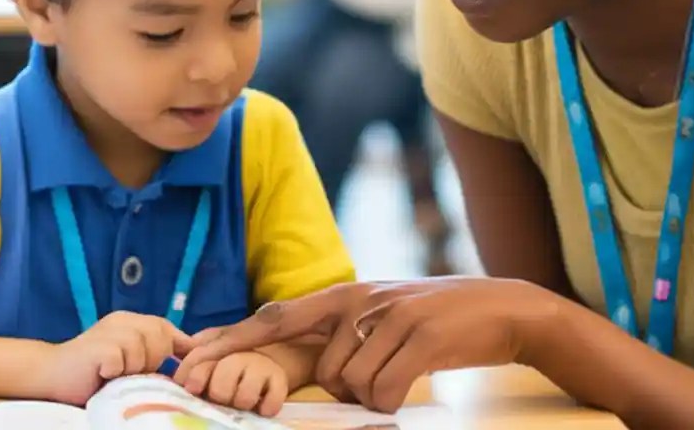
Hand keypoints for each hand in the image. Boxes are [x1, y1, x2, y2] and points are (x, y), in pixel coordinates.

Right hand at [44, 311, 190, 404]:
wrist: (51, 375)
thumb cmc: (92, 371)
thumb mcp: (128, 357)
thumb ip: (153, 350)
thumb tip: (191, 350)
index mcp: (130, 320)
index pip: (166, 328)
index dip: (175, 348)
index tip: (174, 367)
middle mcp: (122, 321)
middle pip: (161, 338)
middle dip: (152, 361)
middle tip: (129, 372)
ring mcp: (111, 331)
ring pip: (145, 353)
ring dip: (133, 370)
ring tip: (113, 374)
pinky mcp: (100, 347)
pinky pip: (125, 362)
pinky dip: (116, 373)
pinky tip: (102, 374)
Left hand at [178, 278, 556, 412]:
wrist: (501, 308)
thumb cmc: (435, 321)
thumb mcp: (381, 315)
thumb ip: (342, 334)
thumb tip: (313, 372)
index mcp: (344, 294)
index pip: (275, 318)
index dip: (232, 340)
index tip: (192, 360)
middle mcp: (360, 299)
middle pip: (323, 370)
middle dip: (349, 386)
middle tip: (387, 371)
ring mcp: (389, 315)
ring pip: (351, 384)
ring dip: (377, 392)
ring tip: (407, 368)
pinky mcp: (418, 336)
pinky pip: (381, 391)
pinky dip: (393, 400)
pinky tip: (414, 380)